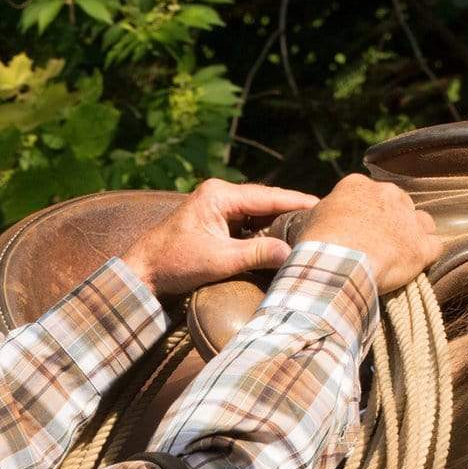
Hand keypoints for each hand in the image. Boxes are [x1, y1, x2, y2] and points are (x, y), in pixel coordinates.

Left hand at [121, 179, 318, 296]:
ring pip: (258, 213)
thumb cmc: (174, 264)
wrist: (143, 273)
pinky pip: (247, 224)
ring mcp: (217, 207)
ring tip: (309, 231)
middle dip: (292, 212)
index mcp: (220, 195)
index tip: (325, 206)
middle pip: (266, 201)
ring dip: (279, 224)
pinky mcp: (215, 222)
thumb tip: (290, 254)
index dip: (298, 202)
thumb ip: (256, 254)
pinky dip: (263, 232)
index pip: (269, 196)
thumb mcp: (219, 261)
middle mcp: (220, 194)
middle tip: (323, 220)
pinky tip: (281, 242)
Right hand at [297, 173, 440, 293]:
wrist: (334, 266)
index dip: (362, 213)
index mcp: (358, 186)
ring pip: (421, 221)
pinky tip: (414, 268)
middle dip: (390, 222)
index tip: (355, 230)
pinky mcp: (422, 246)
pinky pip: (434, 247)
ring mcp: (408, 219)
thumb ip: (327, 214)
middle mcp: (388, 194)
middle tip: (375, 245)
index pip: (366, 193)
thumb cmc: (317, 246)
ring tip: (398, 256)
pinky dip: (425, 257)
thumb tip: (328, 220)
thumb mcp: (311, 221)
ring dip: (412, 235)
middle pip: (397, 204)